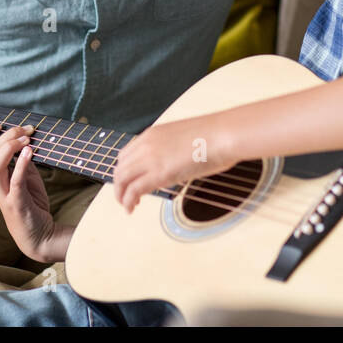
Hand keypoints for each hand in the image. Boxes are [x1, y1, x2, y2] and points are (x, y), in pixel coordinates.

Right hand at [0, 121, 67, 263]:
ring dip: (10, 148)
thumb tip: (25, 138)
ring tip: (27, 140)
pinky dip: (21, 165)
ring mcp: (5, 194)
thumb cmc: (31, 204)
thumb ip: (21, 159)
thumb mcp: (25, 176)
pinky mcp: (17, 203)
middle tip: (25, 130)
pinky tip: (29, 152)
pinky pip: (16, 182)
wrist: (40, 235)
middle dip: (5, 135)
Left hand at [113, 118, 237, 214]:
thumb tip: (177, 161)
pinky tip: (131, 208)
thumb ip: (173, 149)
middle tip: (125, 196)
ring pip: (122, 179)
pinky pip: (133, 190)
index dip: (124, 170)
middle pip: (120, 167)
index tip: (129, 181)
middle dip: (120, 184)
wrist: (222, 134)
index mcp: (152, 133)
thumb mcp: (184, 138)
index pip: (126, 153)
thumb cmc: (213, 136)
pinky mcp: (159, 174)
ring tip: (127, 205)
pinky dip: (127, 201)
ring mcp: (151, 158)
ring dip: (121, 194)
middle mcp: (146, 144)